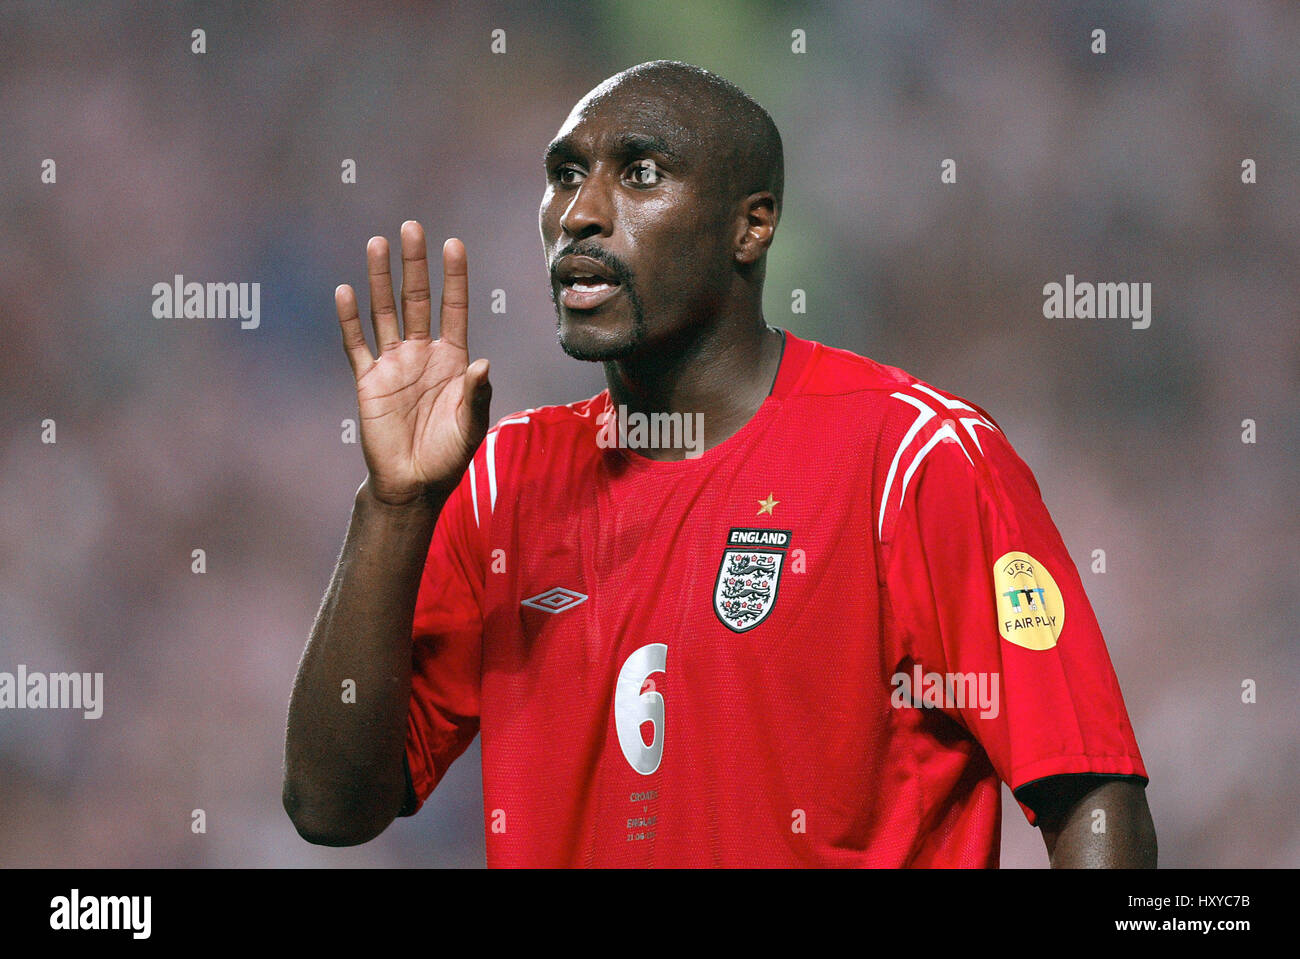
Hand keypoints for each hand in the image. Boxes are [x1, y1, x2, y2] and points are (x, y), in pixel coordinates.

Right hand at [336, 221, 491, 506]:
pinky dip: (350, 319)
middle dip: (415, 265)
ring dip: (381, 279)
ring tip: (378, 243)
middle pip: (418, 300)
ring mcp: (393, 364)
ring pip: (386, 313)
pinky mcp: (368, 381)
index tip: (453, 244)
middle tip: (412, 227)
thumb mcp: (471, 425)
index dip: (454, 277)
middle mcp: (422, 354)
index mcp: (452, 359)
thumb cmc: (449, 456)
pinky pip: (357, 345)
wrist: (414, 484)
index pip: (454, 308)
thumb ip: (477, 394)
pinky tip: (346, 290)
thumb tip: (483, 364)